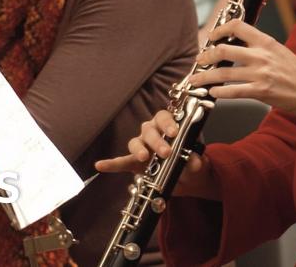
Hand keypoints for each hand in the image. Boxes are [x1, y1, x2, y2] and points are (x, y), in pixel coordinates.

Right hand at [94, 109, 218, 199]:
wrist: (186, 178)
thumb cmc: (189, 161)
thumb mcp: (195, 160)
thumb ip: (194, 160)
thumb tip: (195, 163)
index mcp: (167, 126)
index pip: (164, 117)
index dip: (168, 123)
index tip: (174, 133)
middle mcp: (152, 133)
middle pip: (149, 130)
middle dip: (157, 141)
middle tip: (166, 152)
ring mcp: (142, 147)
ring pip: (135, 142)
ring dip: (139, 149)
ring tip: (144, 157)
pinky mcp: (134, 163)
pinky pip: (121, 162)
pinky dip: (111, 164)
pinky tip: (100, 165)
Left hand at [189, 20, 295, 117]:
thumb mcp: (281, 51)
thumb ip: (261, 47)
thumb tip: (240, 44)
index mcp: (267, 42)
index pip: (238, 27)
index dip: (220, 29)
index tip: (211, 36)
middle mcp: (261, 56)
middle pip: (223, 51)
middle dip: (206, 56)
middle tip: (200, 59)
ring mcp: (260, 75)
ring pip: (223, 73)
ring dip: (205, 77)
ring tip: (196, 79)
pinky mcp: (261, 92)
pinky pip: (233, 91)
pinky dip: (219, 92)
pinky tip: (212, 92)